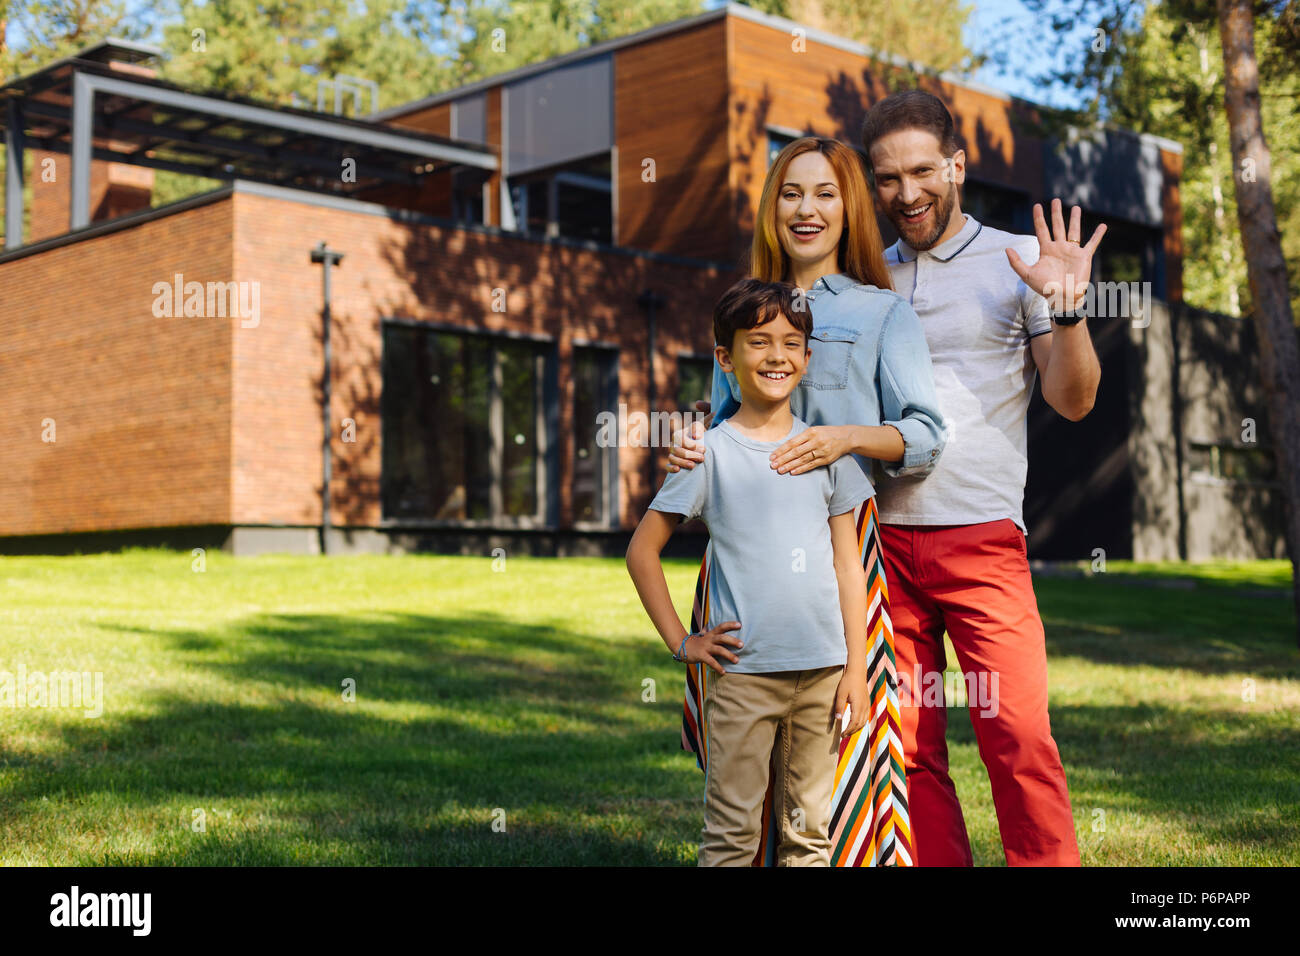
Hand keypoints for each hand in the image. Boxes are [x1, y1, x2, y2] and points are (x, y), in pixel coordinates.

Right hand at [667, 400, 712, 471]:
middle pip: (675, 448)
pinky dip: (671, 468)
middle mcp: (676, 442)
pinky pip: (667, 466)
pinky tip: (678, 470)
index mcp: (683, 432)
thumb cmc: (712, 432)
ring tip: (693, 466)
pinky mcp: (676, 463)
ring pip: (672, 457)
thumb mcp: (712, 423)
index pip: (679, 437)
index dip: (689, 443)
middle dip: (688, 454)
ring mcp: (675, 453)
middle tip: (702, 458)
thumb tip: (697, 418)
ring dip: (682, 462)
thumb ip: (708, 418)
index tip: (703, 448)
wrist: (714, 446)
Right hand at [683, 621, 743, 674]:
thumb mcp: (706, 635)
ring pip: (719, 650)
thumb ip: (714, 633)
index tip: (740, 625)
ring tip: (737, 660)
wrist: (682, 647)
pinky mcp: (701, 656)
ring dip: (729, 655)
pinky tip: (724, 672)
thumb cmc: (698, 642)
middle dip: (732, 641)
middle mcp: (709, 639)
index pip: (722, 627)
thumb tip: (724, 629)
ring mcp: (705, 647)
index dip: (730, 625)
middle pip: (722, 638)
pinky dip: (718, 667)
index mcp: (711, 634)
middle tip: (742, 645)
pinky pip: (711, 661)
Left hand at [770, 425, 851, 474]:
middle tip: (773, 465)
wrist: (845, 437)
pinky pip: (811, 465)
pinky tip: (793, 472)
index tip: (772, 456)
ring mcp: (821, 450)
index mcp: (810, 432)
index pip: (792, 442)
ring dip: (790, 465)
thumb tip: (785, 447)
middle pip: (796, 452)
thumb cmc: (826, 433)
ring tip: (780, 470)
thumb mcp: (814, 430)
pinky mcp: (825, 459)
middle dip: (783, 459)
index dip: (781, 450)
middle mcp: (815, 441)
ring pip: (802, 459)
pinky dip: (801, 469)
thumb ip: (801, 438)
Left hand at [833, 667, 867, 738]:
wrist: (857, 672)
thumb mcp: (840, 694)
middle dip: (852, 731)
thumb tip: (838, 719)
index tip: (842, 735)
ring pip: (864, 721)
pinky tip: (856, 723)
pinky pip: (866, 716)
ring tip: (849, 731)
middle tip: (844, 735)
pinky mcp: (867, 703)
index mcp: (858, 705)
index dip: (848, 730)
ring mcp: (867, 705)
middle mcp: (864, 707)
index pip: (854, 722)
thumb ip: (839, 706)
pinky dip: (861, 723)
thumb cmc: (848, 682)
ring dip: (857, 728)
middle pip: (860, 724)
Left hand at [1005, 198, 1106, 312]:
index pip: (1041, 229)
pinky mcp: (1084, 256)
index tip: (1037, 205)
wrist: (1062, 298)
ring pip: (1073, 231)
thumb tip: (1007, 249)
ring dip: (1074, 219)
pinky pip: (1092, 243)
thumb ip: (1016, 262)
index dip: (1039, 218)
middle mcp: (1059, 248)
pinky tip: (1103, 225)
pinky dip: (1098, 235)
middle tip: (1055, 200)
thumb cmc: (1045, 288)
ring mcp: (1072, 251)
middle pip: (1057, 226)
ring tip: (1076, 207)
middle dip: (1056, 213)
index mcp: (1046, 250)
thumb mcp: (1027, 275)